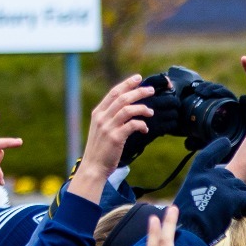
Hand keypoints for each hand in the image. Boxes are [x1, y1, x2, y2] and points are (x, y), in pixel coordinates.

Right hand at [73, 75, 153, 193]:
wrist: (93, 167)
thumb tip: (128, 108)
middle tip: (151, 90)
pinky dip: (141, 124)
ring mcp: (108, 127)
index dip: (127, 84)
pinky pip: (132, 124)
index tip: (138, 78)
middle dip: (138, 91)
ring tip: (151, 112)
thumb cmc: (101, 149)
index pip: (113, 92)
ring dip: (142, 108)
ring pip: (127, 109)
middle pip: (122, 98)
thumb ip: (111, 117)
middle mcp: (101, 118)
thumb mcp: (101, 129)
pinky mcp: (115, 138)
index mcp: (98, 113)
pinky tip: (145, 128)